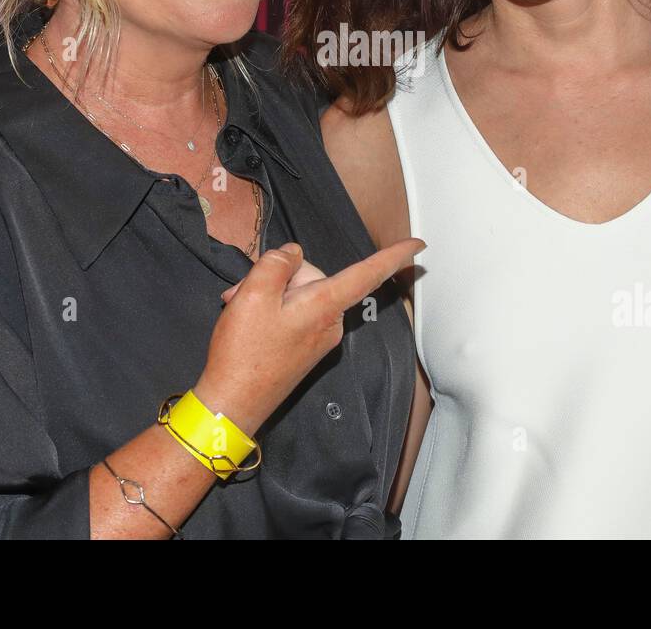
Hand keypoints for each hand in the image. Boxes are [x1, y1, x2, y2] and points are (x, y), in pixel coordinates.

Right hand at [194, 239, 424, 434]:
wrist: (230, 405)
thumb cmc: (244, 352)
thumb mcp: (254, 293)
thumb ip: (278, 263)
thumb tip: (294, 254)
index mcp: (325, 306)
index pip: (367, 274)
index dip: (394, 256)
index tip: (419, 245)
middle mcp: (329, 323)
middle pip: (313, 276)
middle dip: (279, 276)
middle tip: (244, 292)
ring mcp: (317, 338)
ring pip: (298, 294)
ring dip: (268, 294)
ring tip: (239, 309)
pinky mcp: (304, 349)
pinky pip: (293, 315)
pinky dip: (270, 311)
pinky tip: (247, 322)